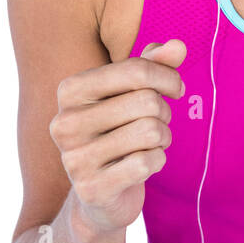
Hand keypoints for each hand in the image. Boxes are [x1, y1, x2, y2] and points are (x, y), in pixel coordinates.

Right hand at [49, 39, 185, 235]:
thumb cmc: (118, 133)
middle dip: (164, 112)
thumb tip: (178, 46)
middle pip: (146, 101)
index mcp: (70, 91)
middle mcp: (65, 122)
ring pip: (151, 131)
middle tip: (157, 123)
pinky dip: (157, 161)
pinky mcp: (91, 188)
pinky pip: (148, 162)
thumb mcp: (133, 93)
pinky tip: (143, 165)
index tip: (176, 88)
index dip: (167, 78)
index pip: (135, 70)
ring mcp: (74, 158)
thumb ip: (154, 65)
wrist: (100, 196)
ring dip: (162, 138)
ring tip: (150, 144)